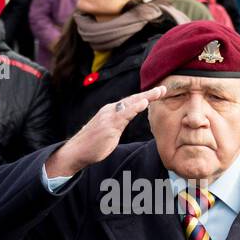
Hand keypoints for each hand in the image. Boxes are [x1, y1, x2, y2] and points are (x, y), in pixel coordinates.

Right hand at [44, 85, 167, 177]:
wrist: (76, 151)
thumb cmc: (92, 143)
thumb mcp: (109, 130)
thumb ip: (118, 123)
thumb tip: (126, 120)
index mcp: (111, 111)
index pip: (130, 102)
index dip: (144, 97)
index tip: (157, 93)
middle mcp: (110, 111)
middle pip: (132, 99)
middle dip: (148, 94)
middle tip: (163, 89)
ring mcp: (109, 117)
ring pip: (130, 104)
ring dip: (146, 97)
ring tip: (159, 92)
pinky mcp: (108, 125)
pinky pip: (124, 115)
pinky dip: (134, 108)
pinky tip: (144, 103)